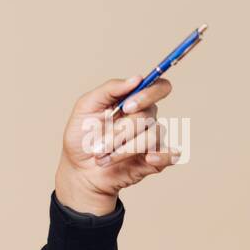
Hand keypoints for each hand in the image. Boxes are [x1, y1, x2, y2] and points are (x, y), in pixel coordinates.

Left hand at [57, 74, 181, 213]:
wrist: (78, 170)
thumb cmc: (81, 137)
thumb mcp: (86, 107)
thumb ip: (110, 89)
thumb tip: (137, 79)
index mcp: (133, 102)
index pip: (158, 88)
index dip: (148, 94)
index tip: (126, 107)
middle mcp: (146, 118)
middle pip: (148, 115)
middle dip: (120, 131)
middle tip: (100, 144)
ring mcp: (151, 139)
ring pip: (151, 136)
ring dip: (122, 149)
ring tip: (102, 157)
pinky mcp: (154, 160)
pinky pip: (171, 154)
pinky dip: (162, 156)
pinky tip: (148, 159)